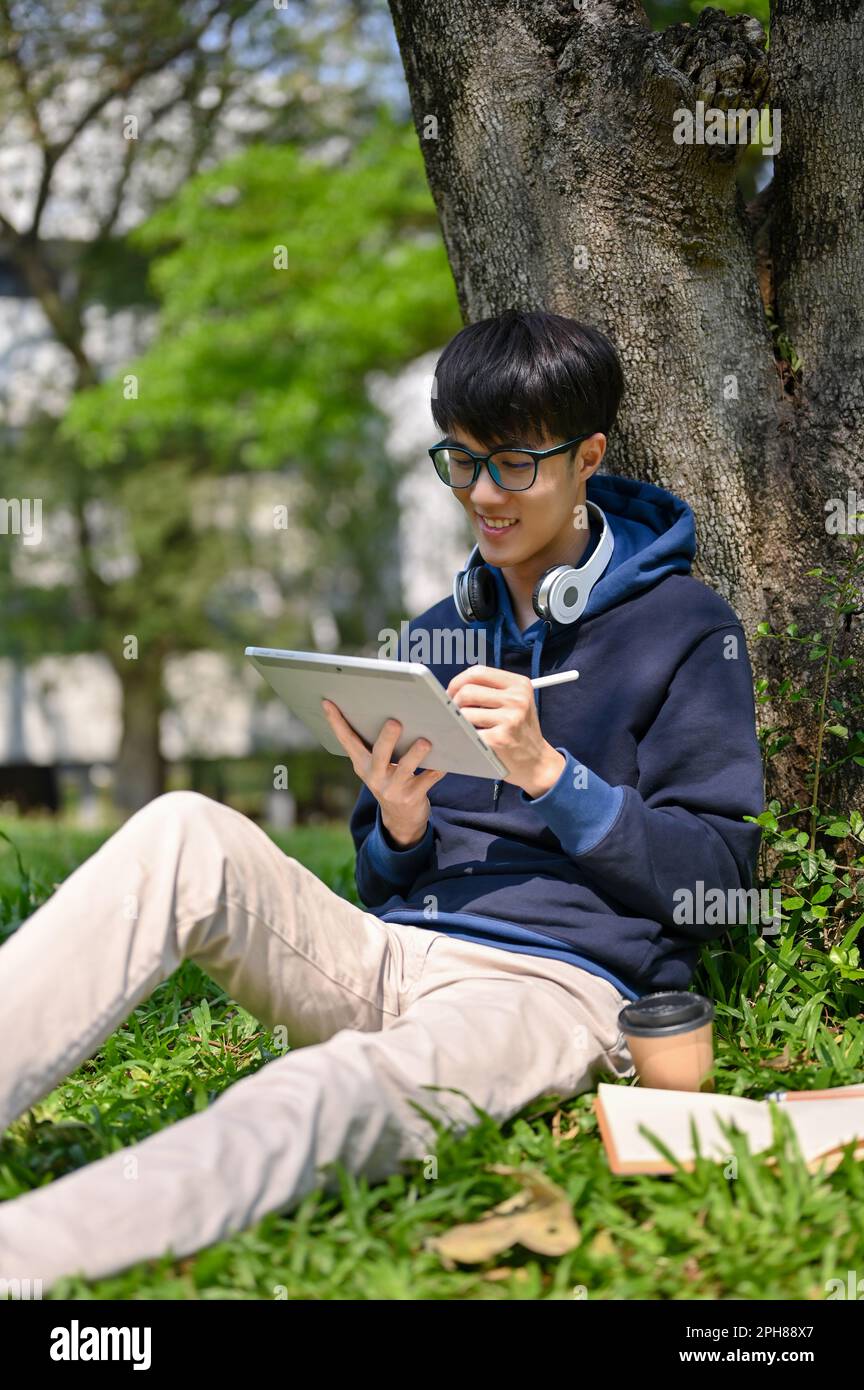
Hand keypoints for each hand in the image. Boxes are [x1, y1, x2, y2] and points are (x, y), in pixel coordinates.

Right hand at [321, 700, 446, 846]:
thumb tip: (391, 712)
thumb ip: (377, 745)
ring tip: (425, 741)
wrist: (401, 820)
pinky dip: (437, 770)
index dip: (336, 722)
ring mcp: (393, 789)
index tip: (328, 702)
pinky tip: (446, 761)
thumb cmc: (390, 780)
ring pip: (405, 769)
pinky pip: (427, 781)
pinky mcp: (412, 798)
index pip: (347, 741)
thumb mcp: (377, 767)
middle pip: (379, 755)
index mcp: (362, 764)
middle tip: (395, 722)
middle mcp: (374, 776)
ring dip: (415, 755)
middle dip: (387, 738)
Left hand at [446, 665, 565, 797]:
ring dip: (459, 721)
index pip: (478, 672)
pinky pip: (467, 733)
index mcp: (520, 685)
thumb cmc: (519, 730)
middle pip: (467, 691)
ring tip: (468, 727)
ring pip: (463, 713)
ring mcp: (510, 719)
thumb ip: (490, 690)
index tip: (452, 692)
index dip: (458, 681)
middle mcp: (517, 699)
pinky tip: (472, 740)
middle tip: (454, 712)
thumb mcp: (516, 703)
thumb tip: (452, 689)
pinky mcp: (499, 739)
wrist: (536, 761)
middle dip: (454, 702)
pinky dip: (463, 736)